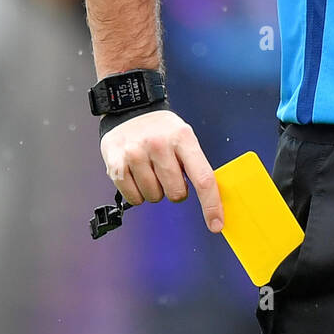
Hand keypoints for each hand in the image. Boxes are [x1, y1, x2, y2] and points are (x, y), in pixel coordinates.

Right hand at [100, 109, 222, 231]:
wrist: (129, 109)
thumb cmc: (161, 129)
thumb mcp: (184, 137)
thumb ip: (195, 164)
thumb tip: (211, 197)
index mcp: (183, 138)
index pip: (203, 178)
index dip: (211, 205)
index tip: (216, 224)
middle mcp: (159, 145)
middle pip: (176, 193)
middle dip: (175, 190)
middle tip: (167, 173)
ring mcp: (136, 154)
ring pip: (154, 197)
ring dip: (154, 190)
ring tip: (149, 169)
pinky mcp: (116, 164)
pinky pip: (133, 198)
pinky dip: (137, 193)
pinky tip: (136, 174)